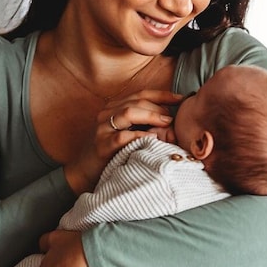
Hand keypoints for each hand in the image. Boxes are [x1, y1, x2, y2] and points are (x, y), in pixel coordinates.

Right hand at [63, 89, 182, 193]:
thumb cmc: (112, 153)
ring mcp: (102, 129)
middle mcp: (107, 114)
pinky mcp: (101, 145)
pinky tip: (152, 139)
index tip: (181, 98)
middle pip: (136, 102)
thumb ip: (145, 125)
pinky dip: (139, 136)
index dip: (162, 95)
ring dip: (151, 116)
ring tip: (166, 124)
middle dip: (158, 108)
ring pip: (128, 113)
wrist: (85, 172)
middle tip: (173, 118)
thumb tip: (172, 122)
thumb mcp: (128, 133)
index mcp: (114, 108)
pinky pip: (122, 137)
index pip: (141, 95)